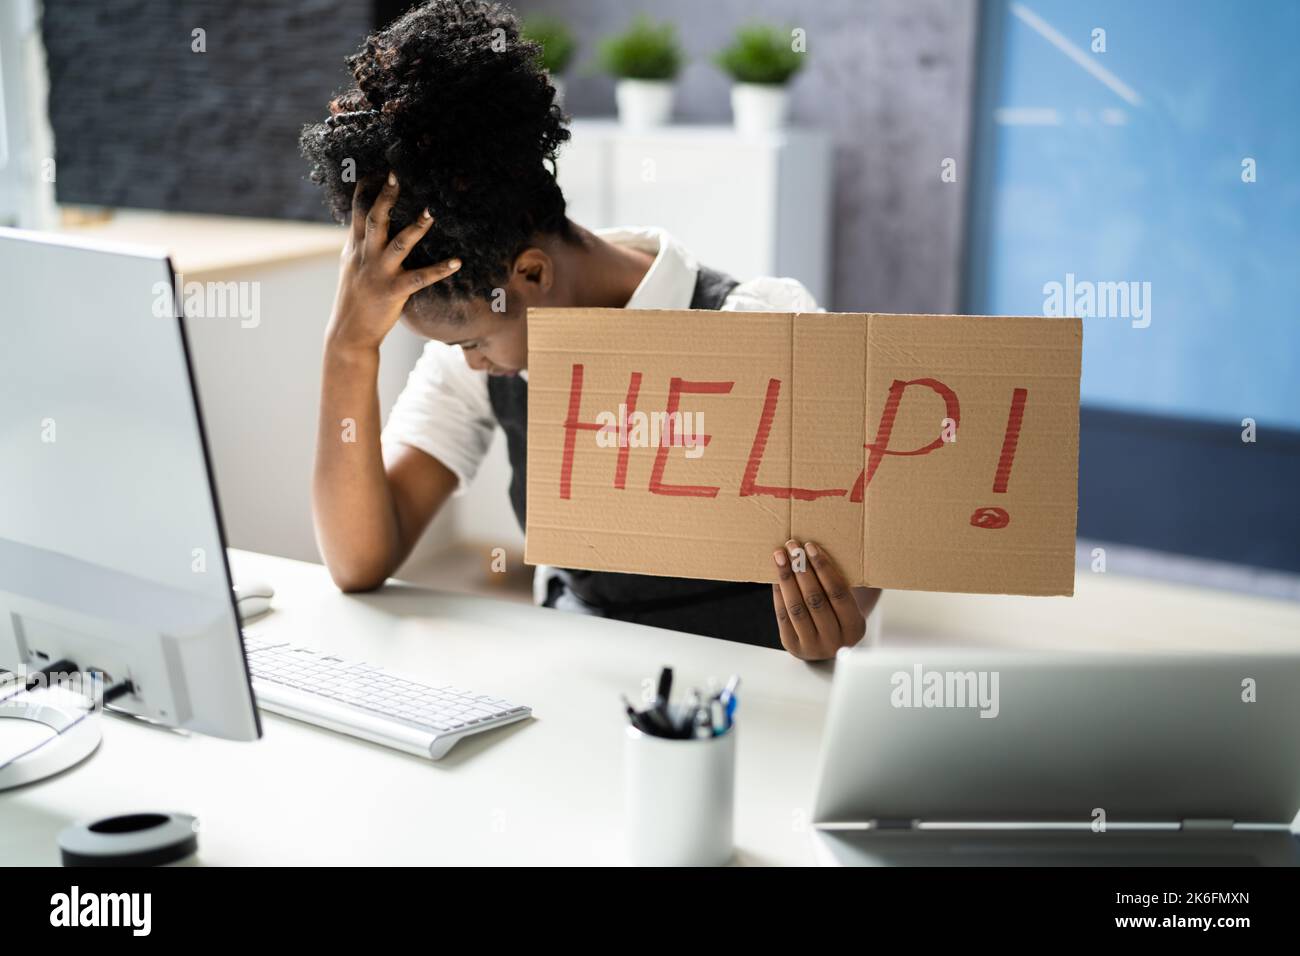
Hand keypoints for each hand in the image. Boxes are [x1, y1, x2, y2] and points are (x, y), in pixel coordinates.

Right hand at [325, 171, 461, 352]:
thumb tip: (366, 222)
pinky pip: (421, 278)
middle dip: (386, 196)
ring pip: (398, 244)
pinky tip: (457, 262)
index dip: (367, 188)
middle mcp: (365, 255)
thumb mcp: (352, 265)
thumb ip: (360, 243)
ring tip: (432, 211)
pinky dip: (440, 269)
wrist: (349, 333)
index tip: (377, 168)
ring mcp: (379, 273)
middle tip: (397, 174)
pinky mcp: (394, 291)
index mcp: (355, 247)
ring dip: (416, 227)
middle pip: (375, 219)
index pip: (357, 210)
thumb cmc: (354, 298)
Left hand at [771, 539, 873, 660]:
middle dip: (802, 569)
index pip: (838, 593)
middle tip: (792, 546)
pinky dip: (779, 593)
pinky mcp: (792, 645)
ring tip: (780, 556)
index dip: (823, 568)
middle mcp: (835, 640)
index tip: (810, 547)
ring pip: (796, 607)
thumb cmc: (838, 617)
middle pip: (815, 599)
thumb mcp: (849, 607)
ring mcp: (813, 646)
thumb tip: (818, 550)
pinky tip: (776, 576)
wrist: (827, 648)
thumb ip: (841, 585)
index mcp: (855, 628)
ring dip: (787, 578)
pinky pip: (783, 615)